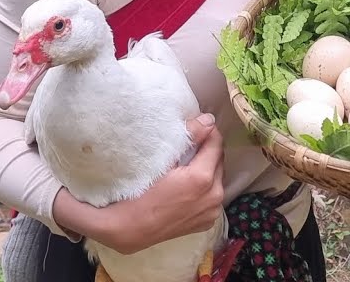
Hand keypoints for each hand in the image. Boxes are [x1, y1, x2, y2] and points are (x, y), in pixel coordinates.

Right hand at [80, 113, 224, 254]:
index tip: (197, 126)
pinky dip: (206, 188)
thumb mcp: (162, 161)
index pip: (216, 143)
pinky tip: (189, 185)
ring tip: (189, 164)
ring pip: (218, 179)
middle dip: (208, 150)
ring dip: (208, 168)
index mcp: (203, 178)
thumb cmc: (140, 192)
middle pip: (219, 161)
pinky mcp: (207, 222)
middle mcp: (214, 196)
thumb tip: (209, 120)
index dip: (208, 132)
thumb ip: (190, 138)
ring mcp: (212, 211)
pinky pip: (212, 196)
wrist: (129, 229)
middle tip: (190, 145)